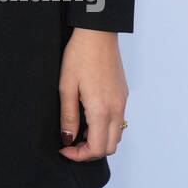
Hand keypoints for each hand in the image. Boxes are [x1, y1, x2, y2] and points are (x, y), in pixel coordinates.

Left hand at [57, 29, 127, 160]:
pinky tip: (89, 117)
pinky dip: (106, 127)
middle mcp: (116, 109)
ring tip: (79, 130)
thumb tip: (68, 138)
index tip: (64, 149)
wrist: (98, 33)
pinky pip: (119, 120)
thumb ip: (68, 116)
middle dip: (90, 151)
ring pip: (117, 135)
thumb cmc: (79, 55)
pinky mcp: (123, 94)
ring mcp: (122, 101)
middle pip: (110, 147)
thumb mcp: (66, 86)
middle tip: (71, 143)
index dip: (79, 155)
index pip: (97, 148)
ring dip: (99, 140)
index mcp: (102, 109)